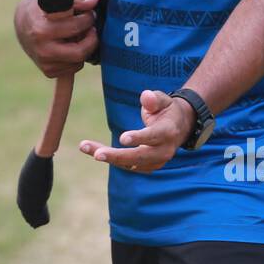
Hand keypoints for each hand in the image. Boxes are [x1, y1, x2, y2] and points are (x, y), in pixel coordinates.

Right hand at [13, 0, 99, 78]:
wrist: (21, 23)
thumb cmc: (39, 8)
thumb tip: (93, 1)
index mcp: (42, 29)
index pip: (76, 27)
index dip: (88, 18)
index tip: (89, 13)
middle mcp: (42, 49)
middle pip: (80, 51)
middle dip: (91, 38)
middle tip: (90, 28)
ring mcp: (44, 62)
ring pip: (79, 61)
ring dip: (84, 48)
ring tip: (78, 35)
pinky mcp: (48, 71)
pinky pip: (73, 69)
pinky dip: (76, 58)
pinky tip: (71, 45)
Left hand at [79, 90, 194, 173]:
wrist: (179, 128)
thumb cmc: (166, 110)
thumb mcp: (164, 100)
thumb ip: (154, 99)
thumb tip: (145, 96)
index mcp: (168, 132)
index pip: (153, 136)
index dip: (139, 138)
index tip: (122, 138)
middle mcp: (163, 150)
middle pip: (139, 156)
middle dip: (117, 156)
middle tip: (97, 155)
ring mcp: (155, 161)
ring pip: (129, 163)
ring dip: (107, 156)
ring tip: (84, 146)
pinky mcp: (147, 166)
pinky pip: (126, 164)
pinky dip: (110, 158)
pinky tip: (91, 149)